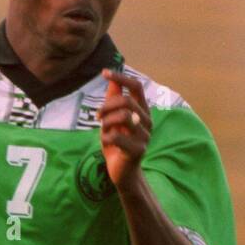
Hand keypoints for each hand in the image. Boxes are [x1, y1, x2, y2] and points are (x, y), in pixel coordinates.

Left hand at [99, 69, 150, 187]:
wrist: (122, 172)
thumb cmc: (117, 144)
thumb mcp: (112, 120)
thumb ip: (113, 101)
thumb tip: (111, 79)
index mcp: (143, 110)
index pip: (136, 87)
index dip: (121, 78)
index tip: (104, 73)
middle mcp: (147, 121)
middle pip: (127, 101)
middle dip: (107, 105)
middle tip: (97, 115)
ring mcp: (145, 136)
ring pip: (124, 116)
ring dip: (107, 121)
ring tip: (103, 130)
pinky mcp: (138, 150)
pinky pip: (118, 136)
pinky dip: (106, 137)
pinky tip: (106, 143)